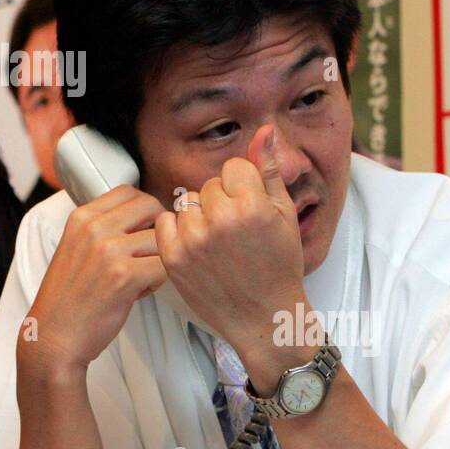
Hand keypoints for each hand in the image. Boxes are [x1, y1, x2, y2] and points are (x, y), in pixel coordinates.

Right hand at [21, 186, 166, 376]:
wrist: (53, 336)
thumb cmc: (67, 298)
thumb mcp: (75, 248)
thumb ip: (101, 227)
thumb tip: (139, 212)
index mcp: (81, 217)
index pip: (128, 191)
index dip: (143, 208)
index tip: (142, 227)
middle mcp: (94, 228)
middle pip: (150, 206)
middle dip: (158, 228)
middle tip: (149, 251)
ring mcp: (109, 251)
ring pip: (161, 239)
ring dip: (158, 258)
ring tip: (141, 277)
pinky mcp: (125, 276)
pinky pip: (164, 266)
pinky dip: (158, 281)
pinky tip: (140, 292)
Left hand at [154, 125, 308, 373]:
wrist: (263, 316)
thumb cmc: (278, 268)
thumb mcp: (284, 215)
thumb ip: (269, 170)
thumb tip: (264, 132)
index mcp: (251, 206)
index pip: (234, 168)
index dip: (243, 187)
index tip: (250, 209)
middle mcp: (220, 221)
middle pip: (210, 185)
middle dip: (222, 201)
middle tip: (236, 231)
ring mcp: (193, 240)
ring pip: (188, 202)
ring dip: (199, 216)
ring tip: (218, 242)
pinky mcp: (173, 257)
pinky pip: (165, 221)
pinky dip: (178, 231)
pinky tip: (198, 247)